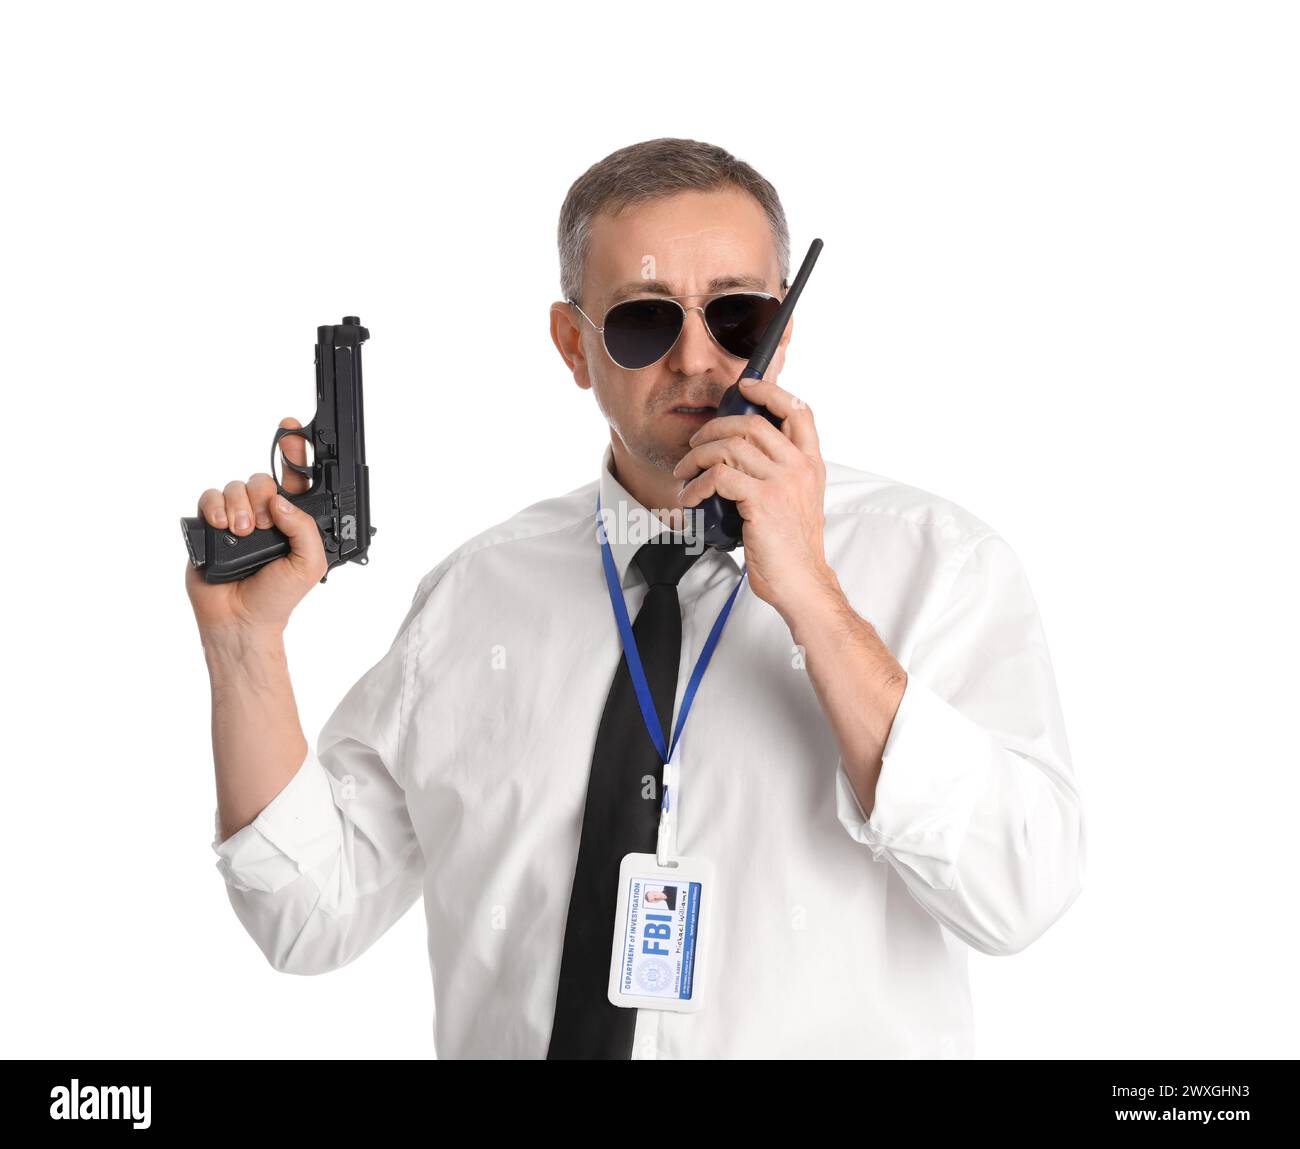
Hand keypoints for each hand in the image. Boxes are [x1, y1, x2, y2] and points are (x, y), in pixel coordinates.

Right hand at [184, 416, 327, 639]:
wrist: (239, 619)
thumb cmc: (277, 596)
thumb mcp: (309, 564)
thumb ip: (305, 528)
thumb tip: (280, 502)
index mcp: (293, 519)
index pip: (296, 479)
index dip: (295, 453)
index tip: (291, 429)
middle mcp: (265, 514)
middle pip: (262, 479)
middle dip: (263, 497)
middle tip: (262, 525)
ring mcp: (237, 517)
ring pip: (236, 486)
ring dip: (239, 506)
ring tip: (242, 533)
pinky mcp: (209, 524)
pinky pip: (209, 496)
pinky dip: (215, 507)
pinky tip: (221, 526)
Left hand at [673, 376, 834, 613]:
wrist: (802, 583)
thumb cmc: (792, 548)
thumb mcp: (797, 502)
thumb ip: (779, 474)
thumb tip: (739, 455)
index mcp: (811, 464)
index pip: (798, 410)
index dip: (770, 392)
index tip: (745, 386)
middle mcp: (800, 467)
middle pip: (752, 423)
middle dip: (715, 428)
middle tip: (695, 444)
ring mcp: (783, 481)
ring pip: (730, 446)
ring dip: (697, 457)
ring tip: (684, 473)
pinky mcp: (762, 500)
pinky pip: (719, 476)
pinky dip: (697, 485)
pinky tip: (690, 497)